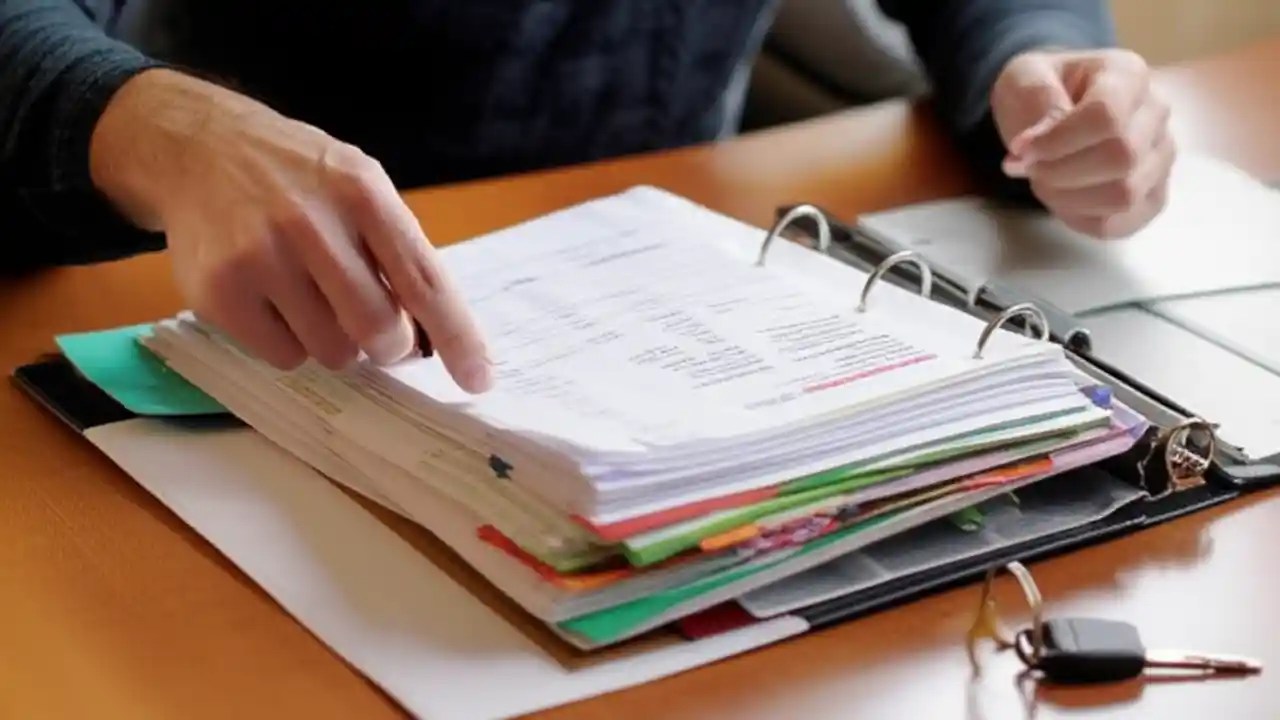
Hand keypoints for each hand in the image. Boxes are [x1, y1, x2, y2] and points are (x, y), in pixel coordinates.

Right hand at [90, 70, 492, 391]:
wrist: (197, 148)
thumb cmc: (298, 179)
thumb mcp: (359, 186)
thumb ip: (398, 251)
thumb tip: (433, 339)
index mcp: (362, 192)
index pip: (424, 280)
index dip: (458, 337)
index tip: (479, 378)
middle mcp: (311, 223)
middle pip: (379, 330)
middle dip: (389, 346)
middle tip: (379, 334)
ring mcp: (260, 258)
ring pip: (332, 352)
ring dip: (336, 341)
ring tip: (311, 296)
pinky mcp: (220, 292)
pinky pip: (285, 358)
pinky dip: (291, 344)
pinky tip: (275, 302)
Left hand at [991, 48, 1174, 237]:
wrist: (1054, 105)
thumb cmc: (1042, 88)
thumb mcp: (1025, 78)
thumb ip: (1037, 102)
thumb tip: (1039, 143)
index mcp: (1128, 74)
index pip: (1106, 117)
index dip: (1056, 143)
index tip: (1020, 149)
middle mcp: (1156, 114)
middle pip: (1121, 159)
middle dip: (1059, 172)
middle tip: (1027, 167)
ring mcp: (1160, 156)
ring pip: (1125, 196)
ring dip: (1068, 197)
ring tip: (1042, 181)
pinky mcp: (1151, 194)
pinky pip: (1121, 224)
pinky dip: (1080, 219)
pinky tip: (1060, 198)